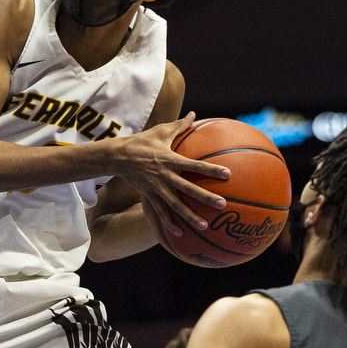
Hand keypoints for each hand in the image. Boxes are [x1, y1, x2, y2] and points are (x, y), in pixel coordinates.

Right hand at [112, 113, 228, 235]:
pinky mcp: (148, 195)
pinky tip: (179, 233)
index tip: (228, 174)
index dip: (211, 170)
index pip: (195, 166)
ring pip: (176, 205)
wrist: (117, 156)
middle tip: (223, 204)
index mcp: (171, 160)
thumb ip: (179, 125)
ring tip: (204, 226)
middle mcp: (165, 176)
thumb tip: (193, 114)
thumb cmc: (141, 142)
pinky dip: (169, 223)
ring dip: (190, 216)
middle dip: (206, 197)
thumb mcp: (160, 131)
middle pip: (189, 189)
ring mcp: (157, 188)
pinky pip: (160, 212)